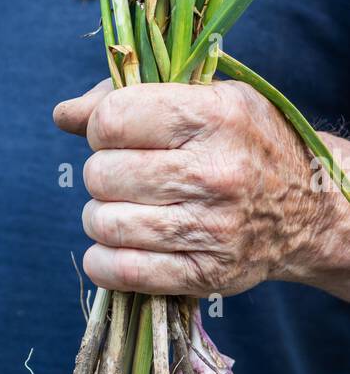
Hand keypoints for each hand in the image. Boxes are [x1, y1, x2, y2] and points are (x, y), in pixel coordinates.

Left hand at [53, 78, 341, 296]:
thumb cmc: (244, 144)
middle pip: (102, 175)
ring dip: (101, 218)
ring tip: (123, 209)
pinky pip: (121, 272)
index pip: (113, 120)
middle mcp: (214, 173)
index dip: (100, 126)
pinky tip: (117, 247)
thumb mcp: (204, 100)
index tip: (115, 134)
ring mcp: (211, 228)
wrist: (309, 209)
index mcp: (214, 117)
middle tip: (124, 176)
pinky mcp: (205, 274)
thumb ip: (131, 99)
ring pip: (105, 223)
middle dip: (101, 174)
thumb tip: (64, 114)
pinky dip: (103, 261)